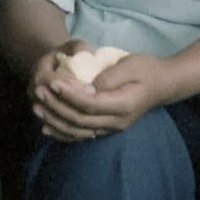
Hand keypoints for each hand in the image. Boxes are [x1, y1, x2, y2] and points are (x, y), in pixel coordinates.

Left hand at [32, 51, 169, 141]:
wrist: (162, 85)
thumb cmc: (146, 69)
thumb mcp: (132, 64)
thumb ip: (111, 76)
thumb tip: (90, 86)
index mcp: (123, 105)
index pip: (90, 103)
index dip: (70, 94)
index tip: (53, 81)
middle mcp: (117, 122)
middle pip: (80, 119)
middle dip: (57, 106)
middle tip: (39, 91)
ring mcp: (112, 128)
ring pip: (78, 130)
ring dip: (56, 120)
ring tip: (37, 107)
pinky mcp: (107, 129)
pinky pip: (82, 135)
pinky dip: (63, 132)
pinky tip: (47, 127)